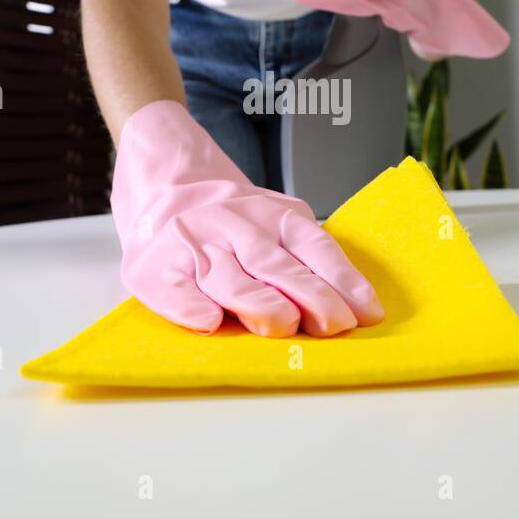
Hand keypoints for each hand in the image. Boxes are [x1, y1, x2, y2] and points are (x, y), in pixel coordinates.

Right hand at [110, 100, 384, 336]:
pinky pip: (175, 291)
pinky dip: (191, 307)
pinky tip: (209, 323)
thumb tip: (350, 311)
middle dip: (310, 296)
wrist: (163, 194)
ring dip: (258, 303)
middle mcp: (235, 224)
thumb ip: (305, 261)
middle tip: (334, 324)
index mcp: (273, 216)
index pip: (315, 248)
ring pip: (230, 278)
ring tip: (282, 325)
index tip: (364, 313)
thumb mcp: (276, 227)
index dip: (342, 281)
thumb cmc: (231, 229)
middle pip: (277, 265)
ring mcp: (195, 244)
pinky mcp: (155, 268)